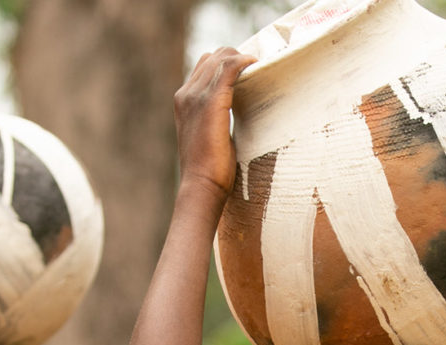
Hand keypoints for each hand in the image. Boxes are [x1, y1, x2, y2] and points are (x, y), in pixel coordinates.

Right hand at [174, 48, 256, 198]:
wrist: (201, 186)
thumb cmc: (209, 170)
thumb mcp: (209, 136)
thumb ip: (215, 119)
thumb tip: (234, 114)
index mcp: (184, 101)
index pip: (205, 66)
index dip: (227, 65)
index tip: (249, 73)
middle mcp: (186, 94)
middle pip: (213, 57)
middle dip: (237, 59)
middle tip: (260, 70)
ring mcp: (196, 96)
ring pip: (221, 58)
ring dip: (243, 59)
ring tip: (262, 69)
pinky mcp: (212, 102)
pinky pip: (229, 68)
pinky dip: (244, 62)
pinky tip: (258, 66)